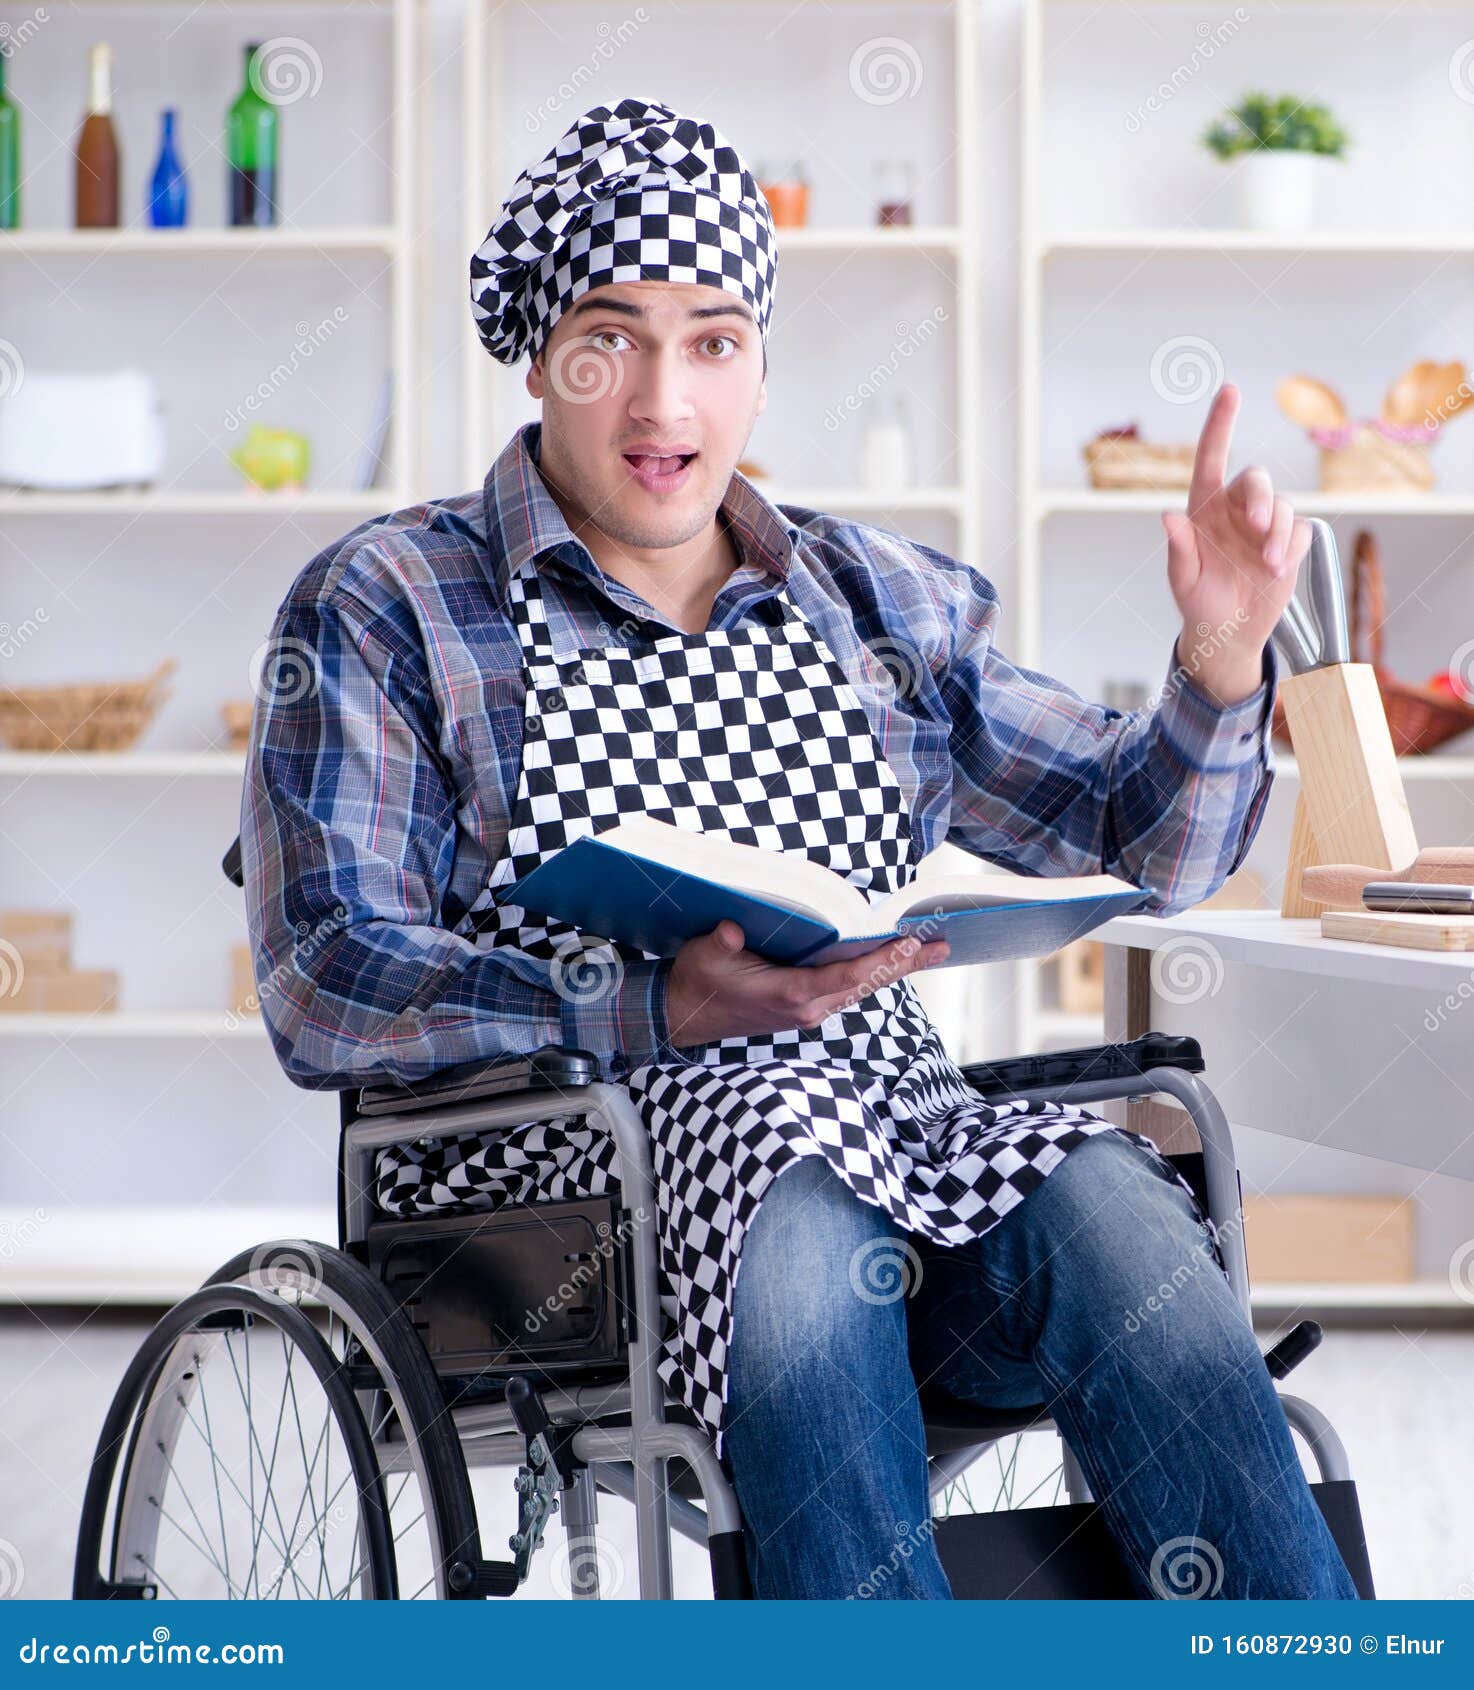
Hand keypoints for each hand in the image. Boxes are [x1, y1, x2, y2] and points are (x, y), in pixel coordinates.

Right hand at [665, 920, 950, 1049]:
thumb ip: (719, 944)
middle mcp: (807, 1008)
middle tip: (942, 945)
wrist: (684, 1017)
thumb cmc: (697, 983)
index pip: (847, 976)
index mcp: (789, 994)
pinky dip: (872, 973)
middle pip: (865, 984)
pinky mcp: (805, 1008)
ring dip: (893, 969)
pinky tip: (889, 961)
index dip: (881, 960)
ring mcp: (808, 1011)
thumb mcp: (703, 957)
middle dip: (904, 964)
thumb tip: (732, 929)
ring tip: (927, 949)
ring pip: (861, 988)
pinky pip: (848, 989)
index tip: (911, 944)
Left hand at [1161, 382, 1311, 705]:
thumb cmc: (1200, 602)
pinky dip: (1292, 546)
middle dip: (1262, 498)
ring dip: (1279, 533)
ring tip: (1268, 565)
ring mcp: (1265, 525)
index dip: (1219, 425)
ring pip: (1284, 505)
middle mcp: (1235, 510)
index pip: (1210, 459)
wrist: (1229, 632)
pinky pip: (1300, 529)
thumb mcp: (1183, 582)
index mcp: (1204, 510)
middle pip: (1257, 480)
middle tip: (1260, 527)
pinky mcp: (1290, 542)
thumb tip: (1168, 517)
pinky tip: (1277, 569)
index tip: (1230, 390)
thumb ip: (1178, 550)